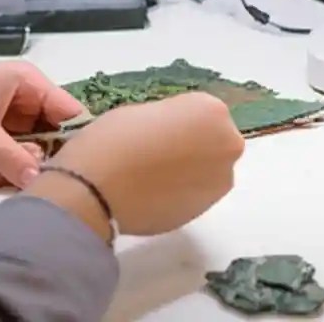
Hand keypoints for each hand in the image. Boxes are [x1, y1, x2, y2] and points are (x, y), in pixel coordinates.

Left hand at [0, 61, 84, 190]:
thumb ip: (10, 158)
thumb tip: (40, 182)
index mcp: (28, 83)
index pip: (69, 112)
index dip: (72, 140)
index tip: (67, 168)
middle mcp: (23, 101)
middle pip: (47, 140)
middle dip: (28, 162)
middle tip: (10, 175)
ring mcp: (5, 121)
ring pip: (23, 156)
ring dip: (2, 170)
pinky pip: (2, 160)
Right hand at [26, 92, 244, 237]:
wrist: (96, 191)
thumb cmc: (114, 140)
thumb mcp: (144, 111)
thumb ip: (171, 120)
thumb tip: (174, 134)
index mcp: (213, 110)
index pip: (201, 111)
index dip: (178, 120)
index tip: (158, 128)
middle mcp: (227, 144)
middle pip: (214, 140)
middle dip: (192, 145)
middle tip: (158, 153)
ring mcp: (220, 181)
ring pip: (208, 170)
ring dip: (190, 171)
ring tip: (153, 176)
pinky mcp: (206, 212)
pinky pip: (195, 195)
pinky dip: (181, 193)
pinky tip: (153, 193)